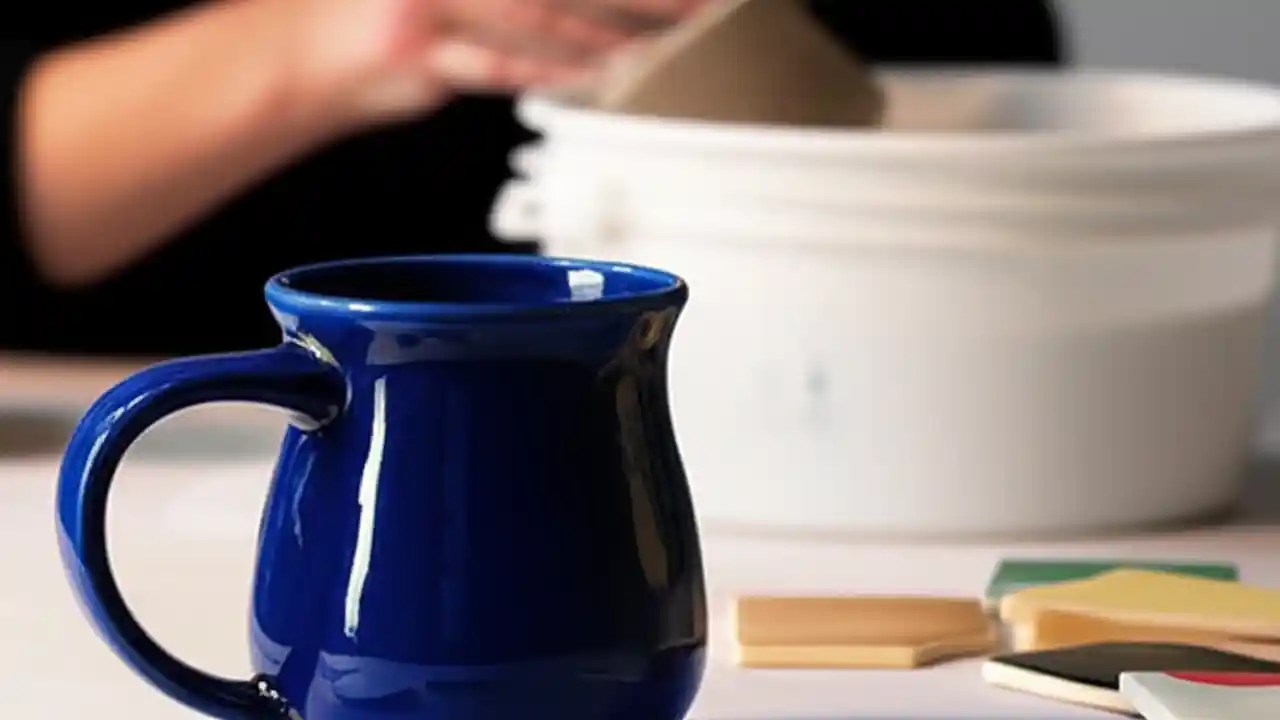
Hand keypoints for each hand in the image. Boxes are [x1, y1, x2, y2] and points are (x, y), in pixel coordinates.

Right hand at [287, 0, 709, 129]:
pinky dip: (550, 72)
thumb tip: (580, 12)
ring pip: (538, 12)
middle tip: (697, 3)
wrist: (289, 56)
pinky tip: (595, 78)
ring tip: (662, 43)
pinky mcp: (415, 49)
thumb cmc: (370, 16)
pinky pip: (497, 66)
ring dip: (607, 31)